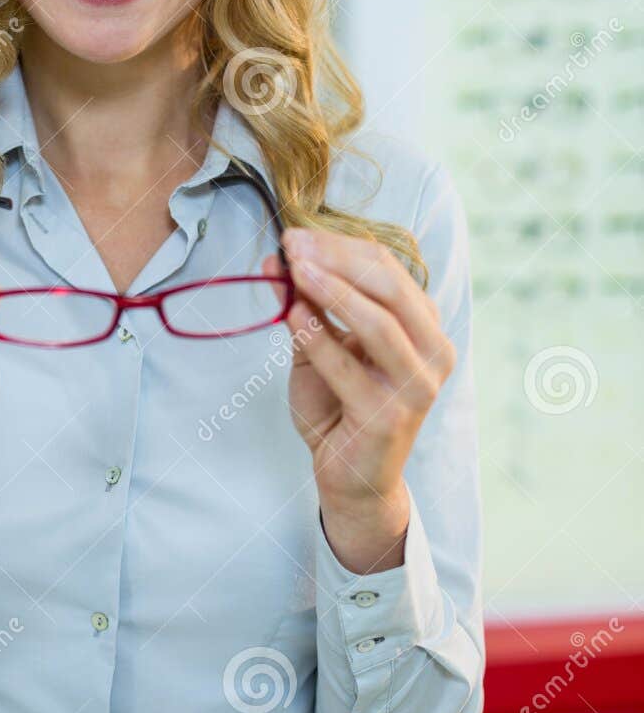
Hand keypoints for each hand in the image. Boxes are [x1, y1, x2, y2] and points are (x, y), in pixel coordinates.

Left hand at [261, 225, 455, 573]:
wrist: (351, 478)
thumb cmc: (339, 408)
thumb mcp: (321, 348)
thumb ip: (306, 306)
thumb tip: (279, 257)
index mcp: (424, 328)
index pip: (388, 270)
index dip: (341, 247)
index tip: (296, 235)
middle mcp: (433, 352)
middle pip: (389, 287)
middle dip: (337, 260)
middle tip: (293, 244)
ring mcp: (416, 386)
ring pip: (379, 323)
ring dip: (333, 290)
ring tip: (295, 268)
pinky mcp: (390, 415)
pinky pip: (349, 367)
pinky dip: (318, 337)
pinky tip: (292, 314)